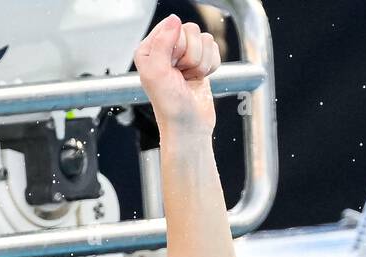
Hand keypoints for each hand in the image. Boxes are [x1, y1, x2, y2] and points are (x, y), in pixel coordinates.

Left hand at [134, 14, 221, 137]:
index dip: (178, 45)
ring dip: (201, 63)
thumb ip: (162, 42)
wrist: (189, 127)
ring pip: (205, 40)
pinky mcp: (201, 63)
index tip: (173, 66)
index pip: (172, 26)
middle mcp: (166, 49)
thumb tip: (174, 19)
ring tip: (190, 78)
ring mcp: (185, 55)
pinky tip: (199, 79)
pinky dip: (211, 67)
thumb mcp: (157, 72)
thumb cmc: (170, 106)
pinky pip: (215, 50)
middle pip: (192, 31)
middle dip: (191, 56)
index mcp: (150, 48)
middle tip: (182, 75)